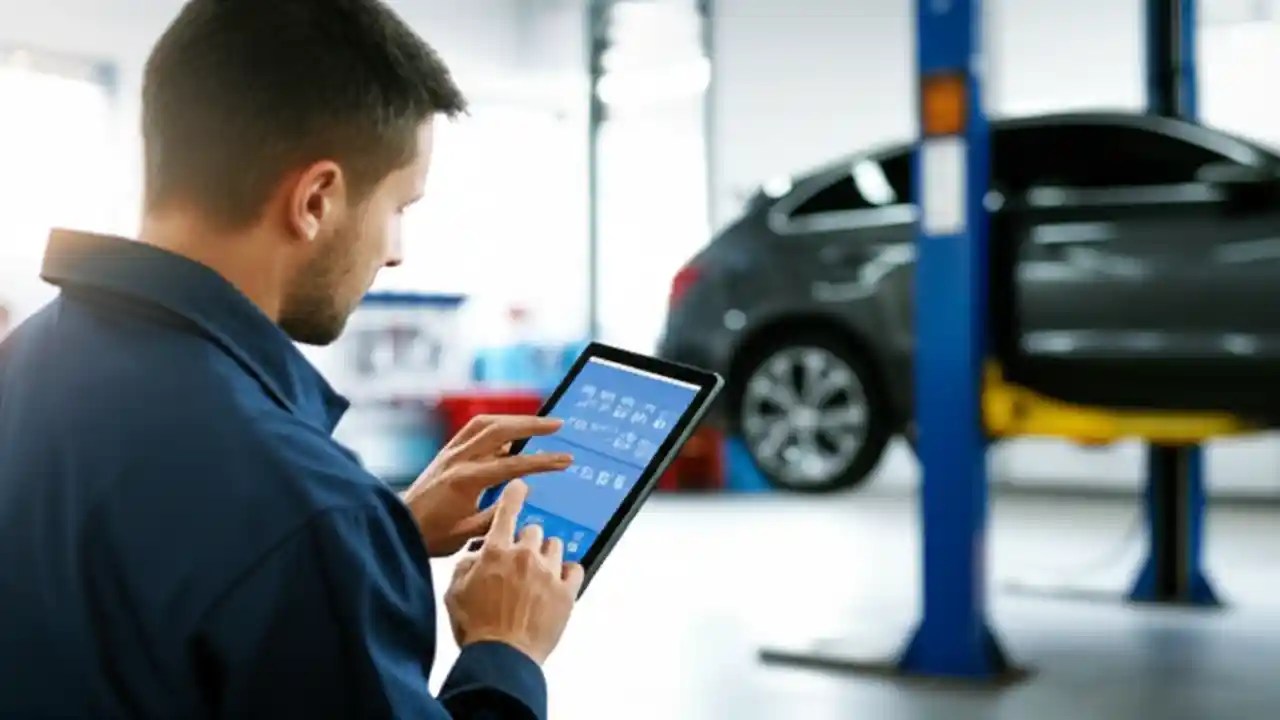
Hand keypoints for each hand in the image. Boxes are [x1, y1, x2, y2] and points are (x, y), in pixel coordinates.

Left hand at [401, 415, 571, 556]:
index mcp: (465, 480)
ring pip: (486, 423)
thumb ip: (497, 513)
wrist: (398, 528)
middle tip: (557, 424)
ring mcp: (450, 453)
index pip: (513, 465)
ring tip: (537, 422)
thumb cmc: (431, 536)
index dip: (542, 462)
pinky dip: (495, 425)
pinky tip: (508, 431)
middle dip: (532, 425)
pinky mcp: (446, 453)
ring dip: (514, 419)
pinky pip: (473, 429)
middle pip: (500, 431)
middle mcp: (457, 460)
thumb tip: (522, 494)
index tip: (565, 459)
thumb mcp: (469, 533)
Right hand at [445, 481, 583, 664]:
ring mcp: (548, 573)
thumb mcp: (454, 593)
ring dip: (548, 555)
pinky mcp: (567, 592)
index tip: (521, 485)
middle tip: (521, 562)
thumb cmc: (476, 628)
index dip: (514, 494)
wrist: (502, 658)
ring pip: (555, 546)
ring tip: (539, 574)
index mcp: (495, 552)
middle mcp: (524, 556)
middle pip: (533, 530)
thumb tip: (476, 556)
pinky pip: (576, 569)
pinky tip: (560, 582)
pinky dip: (569, 573)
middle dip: (527, 542)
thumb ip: (465, 567)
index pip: (507, 511)